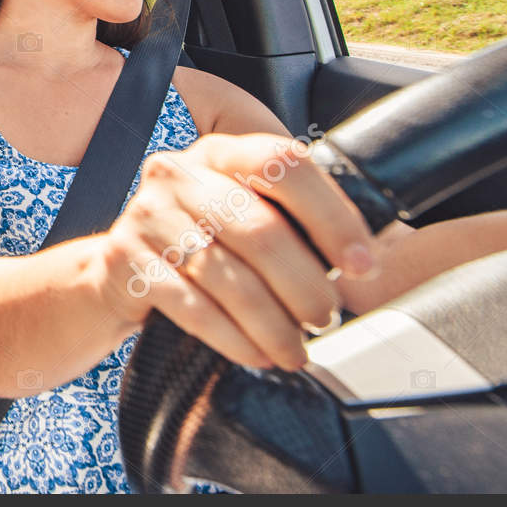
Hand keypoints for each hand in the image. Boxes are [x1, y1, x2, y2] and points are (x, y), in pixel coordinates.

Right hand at [97, 133, 378, 371]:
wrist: (117, 269)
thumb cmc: (202, 243)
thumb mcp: (247, 215)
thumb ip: (302, 224)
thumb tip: (389, 258)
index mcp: (221, 151)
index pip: (285, 164)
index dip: (332, 215)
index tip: (362, 265)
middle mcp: (179, 172)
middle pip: (260, 229)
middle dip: (305, 285)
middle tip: (326, 318)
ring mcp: (146, 214)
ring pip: (228, 276)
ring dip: (273, 324)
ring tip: (297, 349)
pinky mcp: (124, 260)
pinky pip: (193, 307)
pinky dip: (233, 339)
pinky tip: (257, 355)